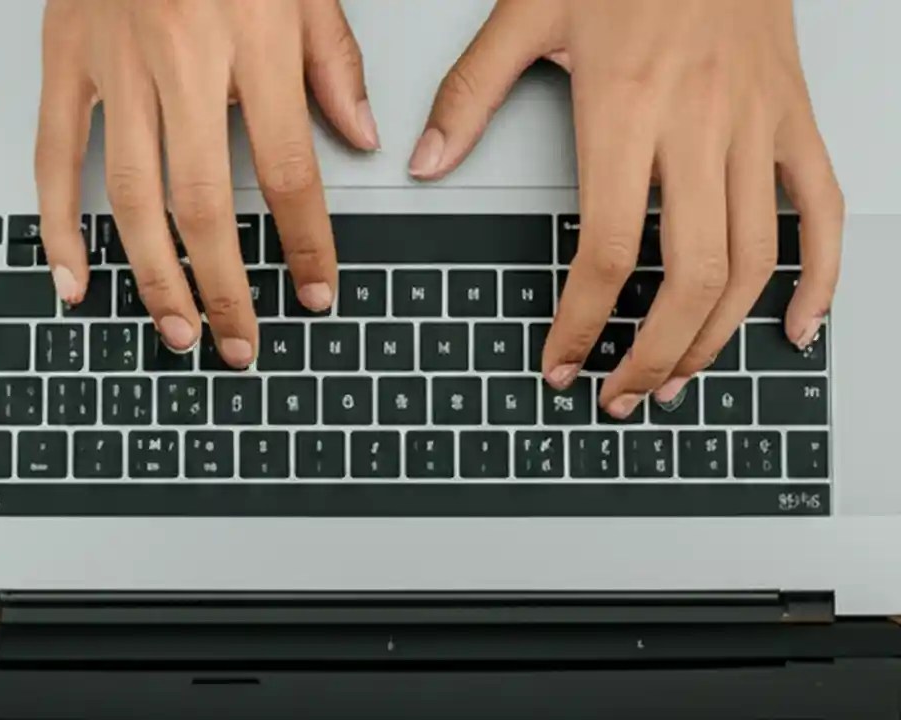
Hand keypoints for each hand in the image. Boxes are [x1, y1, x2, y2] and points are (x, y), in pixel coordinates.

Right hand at [37, 0, 378, 367]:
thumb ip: (335, 63)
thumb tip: (359, 141)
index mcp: (255, 39)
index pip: (288, 170)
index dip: (307, 242)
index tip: (319, 290)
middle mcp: (184, 58)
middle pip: (204, 202)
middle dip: (226, 286)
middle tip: (240, 343)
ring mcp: (116, 63)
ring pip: (132, 195)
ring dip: (155, 276)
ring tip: (177, 330)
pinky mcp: (65, 59)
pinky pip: (55, 157)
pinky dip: (61, 225)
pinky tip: (76, 280)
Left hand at [412, 0, 842, 417]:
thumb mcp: (526, 7)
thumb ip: (470, 93)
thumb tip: (424, 160)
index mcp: (625, 107)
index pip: (604, 248)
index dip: (583, 322)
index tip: (560, 362)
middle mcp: (697, 125)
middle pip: (688, 272)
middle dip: (651, 351)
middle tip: (621, 395)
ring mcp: (755, 125)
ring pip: (753, 257)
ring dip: (716, 335)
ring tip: (678, 380)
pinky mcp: (793, 117)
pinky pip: (821, 208)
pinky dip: (818, 276)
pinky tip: (794, 327)